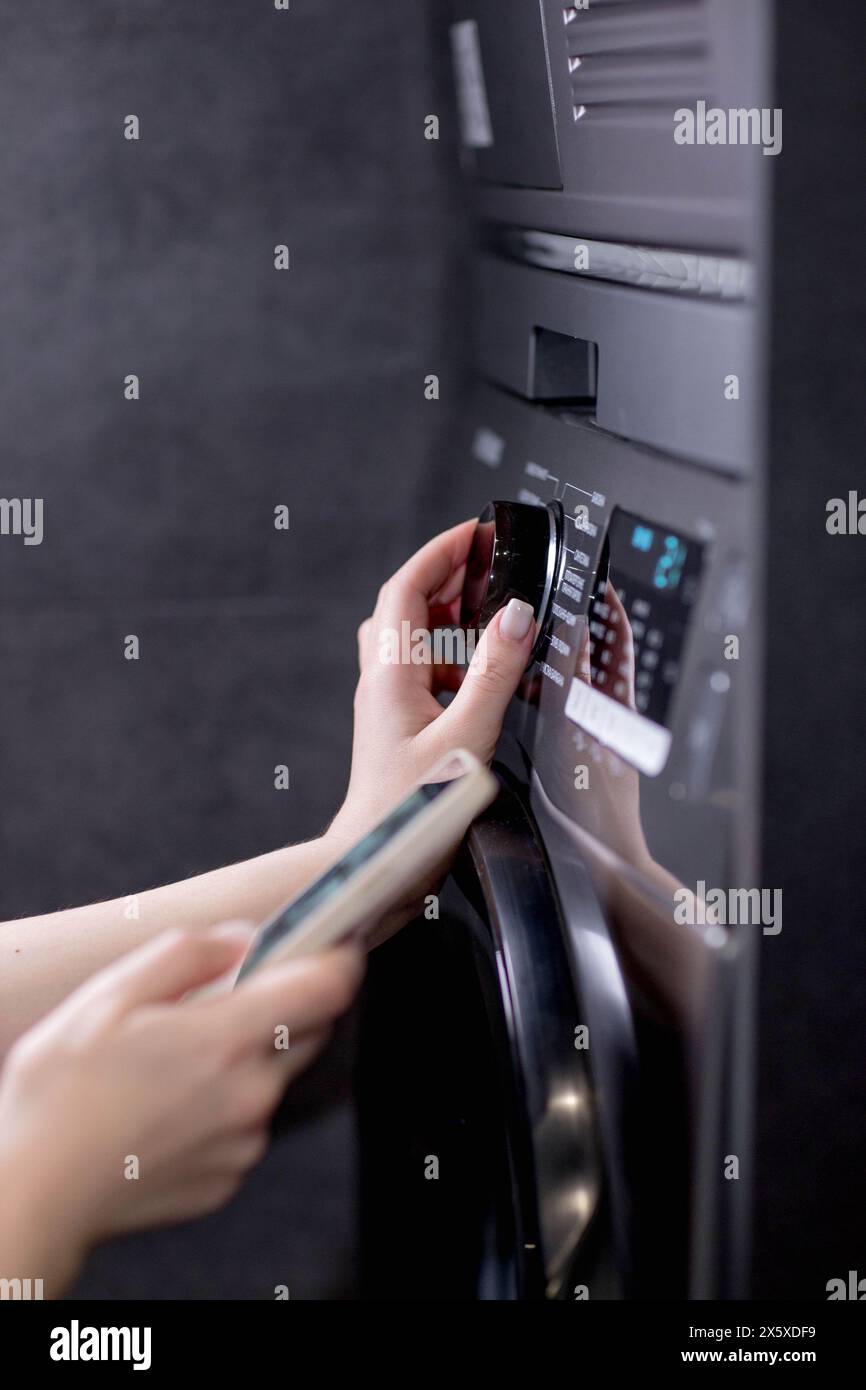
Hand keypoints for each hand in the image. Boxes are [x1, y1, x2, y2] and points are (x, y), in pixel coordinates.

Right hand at [0, 923, 362, 1292]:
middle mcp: (251, 1093)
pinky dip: (224, 1104)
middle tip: (226, 998)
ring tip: (175, 1061)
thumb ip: (188, 953)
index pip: (328, 987)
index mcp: (227, 1039)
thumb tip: (243, 939)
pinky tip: (169, 1104)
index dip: (339, 956)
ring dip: (248, 1058)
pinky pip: (247, 1124)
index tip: (334, 939)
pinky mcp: (229, 1176)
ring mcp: (244, 1141)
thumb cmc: (62, 1092)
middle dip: (286, 1004)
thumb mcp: (110, 994)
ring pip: (274, 1077)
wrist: (34, 1194)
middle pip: (311, 1030)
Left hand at [326, 520, 535, 940]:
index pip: (407, 588)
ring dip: (457, 620)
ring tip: (500, 615)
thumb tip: (515, 615)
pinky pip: (430, 674)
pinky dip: (461, 662)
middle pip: (411, 607)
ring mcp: (391, 706)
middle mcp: (384, 683)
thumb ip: (494, 675)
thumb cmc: (408, 815)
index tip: (477, 532)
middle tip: (496, 566)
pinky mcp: (403, 728)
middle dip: (453, 578)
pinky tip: (493, 676)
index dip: (440, 552)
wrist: (375, 865)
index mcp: (390, 676)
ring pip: (420, 641)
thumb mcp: (466, 739)